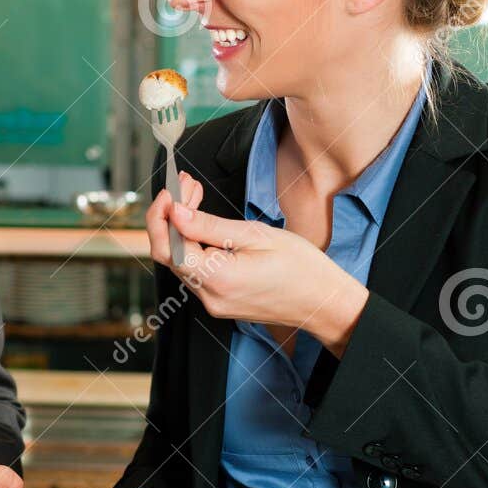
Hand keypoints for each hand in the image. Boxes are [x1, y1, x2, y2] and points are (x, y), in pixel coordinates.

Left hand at [145, 171, 368, 353]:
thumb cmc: (301, 268)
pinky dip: (194, 244)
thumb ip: (210, 226)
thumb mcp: (256, 235)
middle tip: (185, 185)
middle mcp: (209, 296)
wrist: (324, 302)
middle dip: (171, 215)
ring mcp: (213, 301)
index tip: (171, 190)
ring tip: (195, 195)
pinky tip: (204, 223)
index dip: (163, 215)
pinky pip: (196, 270)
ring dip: (182, 227)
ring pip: (181, 260)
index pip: (168, 247)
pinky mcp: (220, 300)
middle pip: (170, 253)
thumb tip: (176, 212)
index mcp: (218, 279)